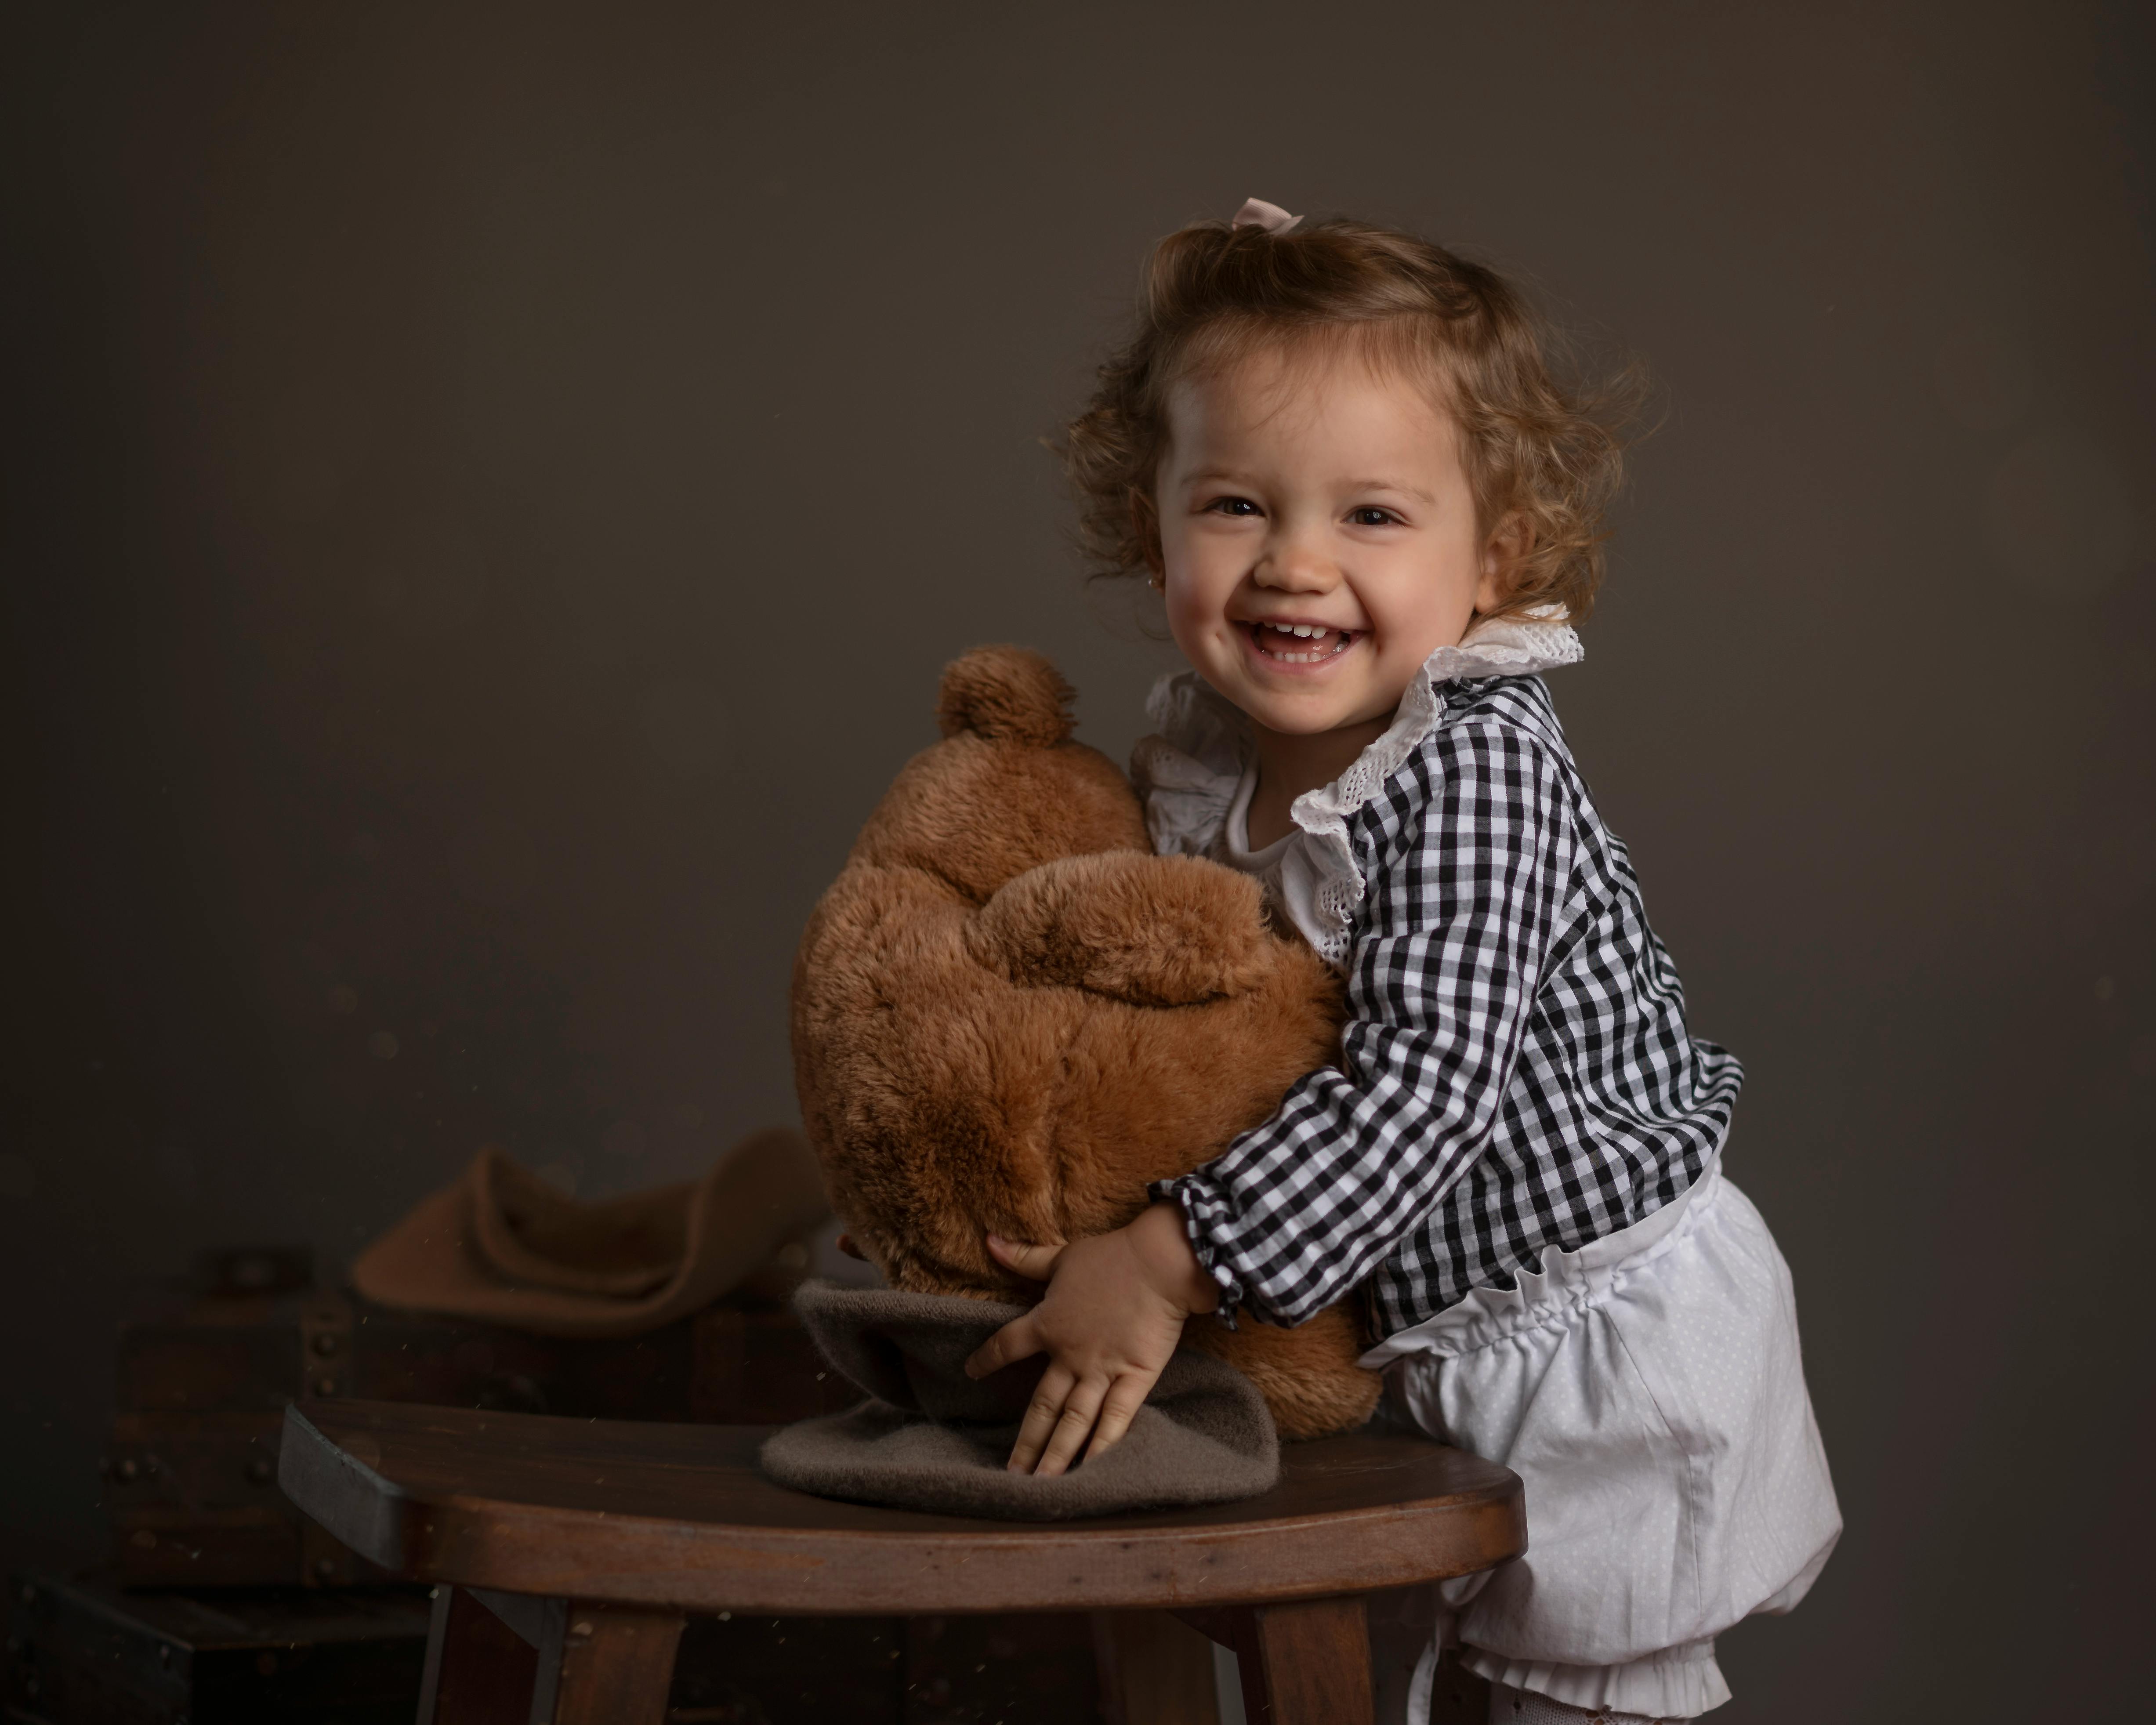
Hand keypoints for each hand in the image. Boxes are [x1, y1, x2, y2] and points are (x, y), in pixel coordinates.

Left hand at [963, 1203, 1217, 1476]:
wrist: (1158, 1261)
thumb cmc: (1112, 1255)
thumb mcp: (1063, 1254)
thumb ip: (1025, 1257)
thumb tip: (988, 1241)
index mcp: (1047, 1324)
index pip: (1007, 1346)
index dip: (987, 1359)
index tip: (971, 1372)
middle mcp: (1069, 1355)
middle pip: (1040, 1407)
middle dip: (1025, 1443)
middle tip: (1010, 1477)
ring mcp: (1101, 1370)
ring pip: (1073, 1422)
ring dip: (1055, 1456)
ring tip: (1042, 1487)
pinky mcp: (1135, 1378)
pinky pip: (1116, 1420)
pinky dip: (1102, 1447)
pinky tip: (1091, 1472)